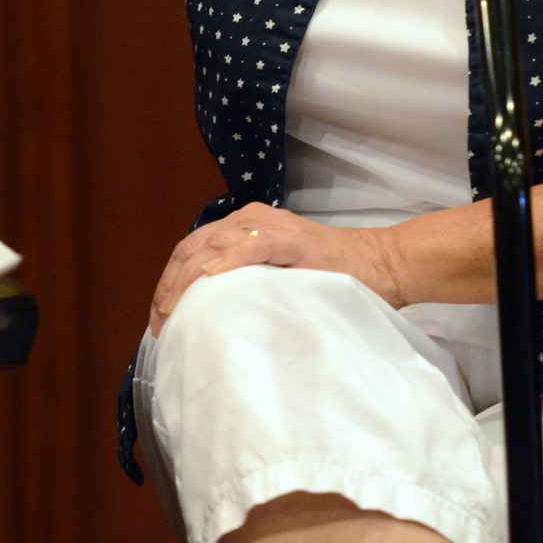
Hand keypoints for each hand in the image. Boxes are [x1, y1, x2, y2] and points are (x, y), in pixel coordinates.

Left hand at [147, 203, 408, 334]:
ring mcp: (273, 227)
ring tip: (171, 307)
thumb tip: (211, 320)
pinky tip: (212, 276)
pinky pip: (254, 245)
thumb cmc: (335, 279)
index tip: (158, 318)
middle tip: (158, 322)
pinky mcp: (295, 240)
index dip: (169, 282)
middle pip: (193, 246)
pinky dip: (229, 260)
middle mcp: (253, 219)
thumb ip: (248, 287)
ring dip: (187, 277)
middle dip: (168, 284)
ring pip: (214, 243)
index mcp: (245, 228)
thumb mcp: (279, 281)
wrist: (385, 265)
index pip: (192, 250)